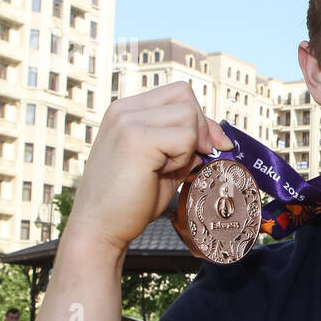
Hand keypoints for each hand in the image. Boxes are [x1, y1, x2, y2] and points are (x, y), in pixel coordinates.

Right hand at [65, 81, 232, 253]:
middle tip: (191, 160)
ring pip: (189, 115)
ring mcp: (127, 122)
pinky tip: (160, 173)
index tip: (206, 147)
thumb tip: (219, 137)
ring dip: (189, 146)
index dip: (199, 118)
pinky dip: (183, 159)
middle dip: (200, 129)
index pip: (179, 93)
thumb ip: (185, 143)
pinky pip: (185, 138)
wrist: (101, 227)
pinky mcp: (136, 139)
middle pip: (186, 97)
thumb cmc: (132, 199)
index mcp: (127, 111)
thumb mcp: (165, 162)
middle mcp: (124, 110)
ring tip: (165, 168)